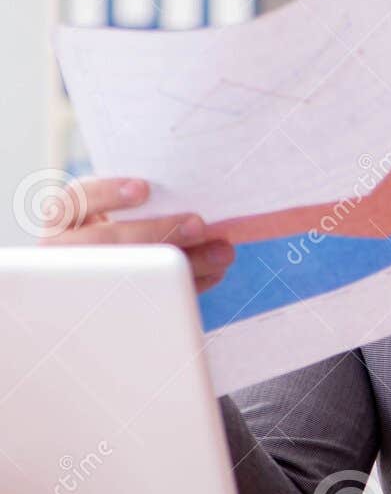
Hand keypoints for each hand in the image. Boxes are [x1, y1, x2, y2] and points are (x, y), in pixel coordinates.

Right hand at [38, 176, 234, 294]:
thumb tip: (201, 206)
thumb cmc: (125, 225)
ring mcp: (85, 280)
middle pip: (103, 240)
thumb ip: (148, 203)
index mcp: (66, 215)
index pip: (76, 199)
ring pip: (127, 274)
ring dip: (181, 262)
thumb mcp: (122, 210)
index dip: (107, 193)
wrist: (111, 272)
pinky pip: (147, 299)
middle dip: (156, 231)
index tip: (143, 189)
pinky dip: (185, 286)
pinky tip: (212, 275)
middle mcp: (66, 248)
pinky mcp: (111, 304)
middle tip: (199, 225)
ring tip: (221, 254)